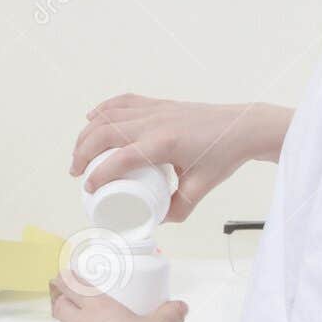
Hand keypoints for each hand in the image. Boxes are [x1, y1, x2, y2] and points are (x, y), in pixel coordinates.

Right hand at [68, 94, 289, 222]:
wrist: (245, 127)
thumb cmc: (225, 154)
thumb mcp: (201, 187)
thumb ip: (178, 208)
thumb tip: (156, 220)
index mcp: (165, 143)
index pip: (120, 158)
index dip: (99, 174)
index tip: (89, 187)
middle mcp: (155, 122)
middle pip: (105, 133)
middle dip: (83, 153)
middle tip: (76, 172)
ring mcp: (155, 110)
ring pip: (109, 116)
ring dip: (88, 133)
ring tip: (79, 152)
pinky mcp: (158, 104)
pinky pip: (123, 102)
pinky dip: (104, 108)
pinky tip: (92, 117)